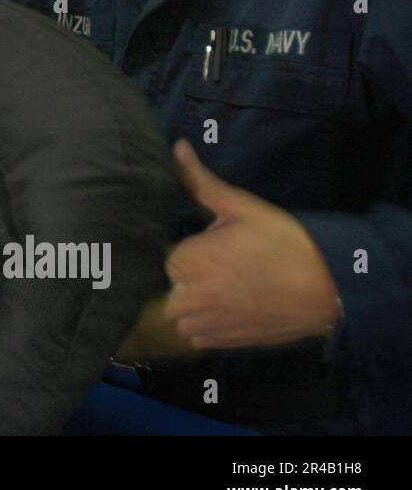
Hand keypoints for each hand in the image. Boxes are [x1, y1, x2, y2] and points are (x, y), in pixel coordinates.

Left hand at [160, 139, 340, 349]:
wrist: (328, 288)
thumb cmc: (284, 243)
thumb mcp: (242, 207)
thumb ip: (201, 182)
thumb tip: (177, 147)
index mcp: (187, 261)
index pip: (161, 253)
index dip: (184, 247)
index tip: (208, 245)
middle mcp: (187, 297)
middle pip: (167, 283)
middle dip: (185, 274)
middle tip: (222, 265)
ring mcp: (202, 323)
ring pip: (177, 310)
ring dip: (191, 300)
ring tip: (226, 286)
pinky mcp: (218, 342)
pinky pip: (194, 332)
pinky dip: (205, 321)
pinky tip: (230, 306)